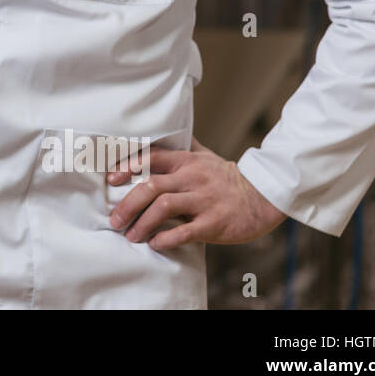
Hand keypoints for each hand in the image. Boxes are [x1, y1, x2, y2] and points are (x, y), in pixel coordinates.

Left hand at [104, 136, 286, 249]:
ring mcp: (203, 200)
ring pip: (164, 207)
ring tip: (131, 236)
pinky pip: (185, 231)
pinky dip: (166, 239)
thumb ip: (183, 147)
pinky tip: (155, 244)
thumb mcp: (205, 156)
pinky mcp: (214, 223)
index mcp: (187, 161)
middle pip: (151, 186)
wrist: (263, 196)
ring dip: (142, 223)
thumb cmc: (227, 177)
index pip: (151, 158)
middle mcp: (192, 178)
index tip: (111, 179)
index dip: (128, 167)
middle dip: (128, 204)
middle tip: (115, 219)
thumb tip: (165, 132)